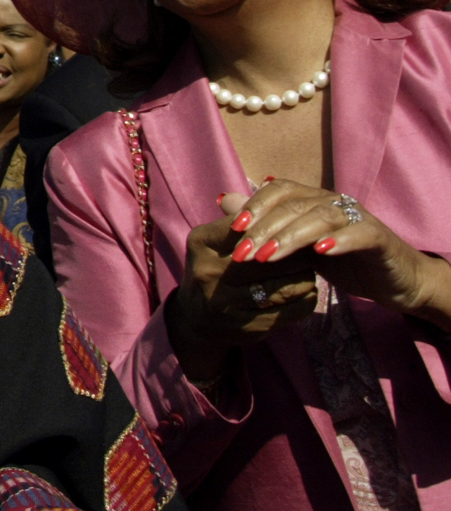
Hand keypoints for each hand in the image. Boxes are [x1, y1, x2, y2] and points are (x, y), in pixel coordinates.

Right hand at [166, 193, 318, 383]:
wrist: (196, 318)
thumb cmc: (216, 266)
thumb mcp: (219, 237)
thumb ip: (246, 214)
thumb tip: (273, 182)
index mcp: (201, 241)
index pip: (251, 226)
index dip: (280, 226)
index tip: (298, 225)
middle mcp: (207, 272)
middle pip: (272, 257)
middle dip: (298, 253)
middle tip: (314, 249)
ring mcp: (223, 303)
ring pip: (286, 286)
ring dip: (306, 279)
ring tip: (309, 272)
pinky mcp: (244, 327)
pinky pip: (290, 312)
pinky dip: (305, 302)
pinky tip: (305, 294)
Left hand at [227, 180, 450, 328]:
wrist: (393, 279)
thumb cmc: (340, 259)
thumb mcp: (297, 245)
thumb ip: (265, 224)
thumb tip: (224, 200)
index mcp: (313, 200)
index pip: (279, 190)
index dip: (255, 205)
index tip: (233, 229)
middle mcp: (334, 202)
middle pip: (295, 205)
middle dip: (264, 228)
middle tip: (243, 253)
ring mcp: (358, 218)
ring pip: (322, 217)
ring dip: (291, 236)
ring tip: (269, 256)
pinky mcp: (380, 239)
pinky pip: (360, 233)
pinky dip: (340, 240)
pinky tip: (321, 251)